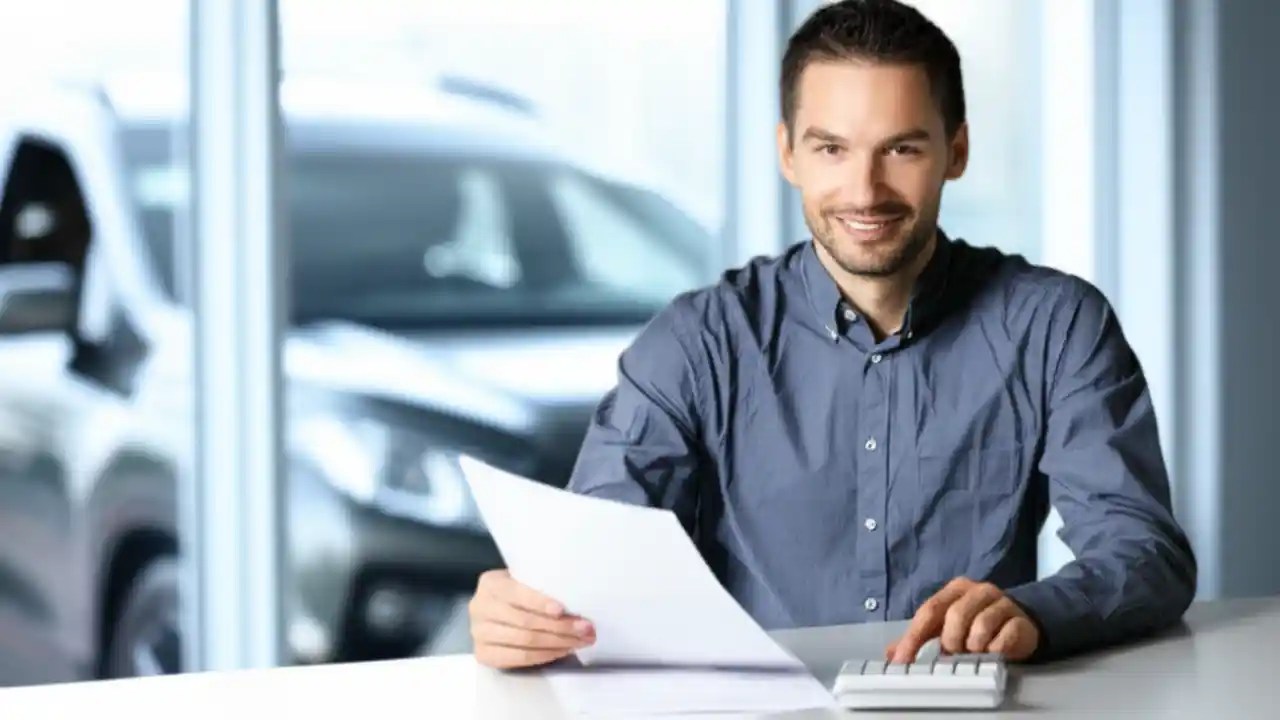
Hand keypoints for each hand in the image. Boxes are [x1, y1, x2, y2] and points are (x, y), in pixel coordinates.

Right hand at [469, 569, 595, 669]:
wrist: (495, 610)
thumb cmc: (517, 591)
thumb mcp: (524, 581)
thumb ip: (540, 587)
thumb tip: (576, 604)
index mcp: (490, 584)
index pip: (517, 594)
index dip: (540, 602)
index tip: (563, 610)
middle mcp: (480, 608)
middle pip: (524, 622)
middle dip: (560, 627)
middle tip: (586, 629)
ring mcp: (479, 634)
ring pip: (524, 641)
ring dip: (558, 643)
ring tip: (580, 641)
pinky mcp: (483, 655)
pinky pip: (518, 658)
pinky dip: (544, 655)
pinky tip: (562, 650)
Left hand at [885, 577, 1039, 663]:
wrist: (1019, 623)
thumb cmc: (975, 624)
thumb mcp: (945, 627)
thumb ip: (919, 638)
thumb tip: (892, 654)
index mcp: (955, 590)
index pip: (929, 610)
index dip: (914, 637)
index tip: (904, 661)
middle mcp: (978, 591)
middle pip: (955, 616)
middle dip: (951, 641)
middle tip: (954, 653)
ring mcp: (1002, 603)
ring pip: (980, 626)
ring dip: (974, 647)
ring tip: (975, 652)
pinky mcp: (1020, 621)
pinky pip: (1004, 638)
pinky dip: (995, 650)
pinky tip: (994, 652)